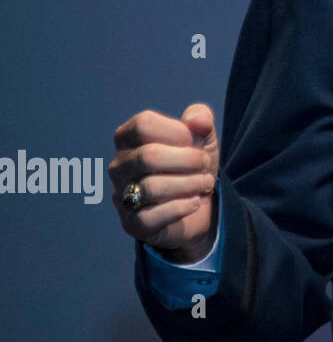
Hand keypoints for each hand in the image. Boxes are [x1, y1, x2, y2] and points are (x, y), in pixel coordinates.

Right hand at [110, 103, 219, 262]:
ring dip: (191, 184)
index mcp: (128, 138)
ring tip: (205, 183)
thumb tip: (197, 121)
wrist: (200, 202)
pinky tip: (195, 202)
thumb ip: (200, 118)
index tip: (194, 140)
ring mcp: (121, 196)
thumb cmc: (192, 164)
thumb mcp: (202, 136)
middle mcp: (119, 166)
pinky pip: (152, 216)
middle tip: (205, 164)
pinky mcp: (132, 224)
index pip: (143, 124)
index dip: (177, 131)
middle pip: (149, 157)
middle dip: (189, 159)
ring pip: (152, 188)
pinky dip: (182, 207)